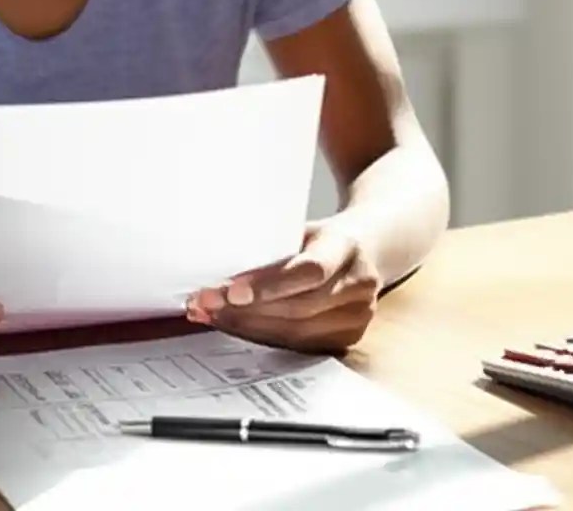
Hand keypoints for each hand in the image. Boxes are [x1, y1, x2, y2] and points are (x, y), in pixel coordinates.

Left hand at [187, 225, 381, 352]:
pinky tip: (234, 325)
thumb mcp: (303, 228)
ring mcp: (358, 316)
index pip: (310, 271)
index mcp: (347, 246)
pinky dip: (261, 335)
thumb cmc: (322, 237)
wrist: (368, 248)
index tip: (230, 291)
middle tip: (205, 303)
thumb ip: (271, 246)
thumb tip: (214, 265)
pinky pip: (297, 344)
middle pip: (297, 307)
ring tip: (210, 314)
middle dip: (244, 309)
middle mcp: (359, 284)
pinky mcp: (348, 338)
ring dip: (245, 325)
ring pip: (294, 331)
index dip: (269, 285)